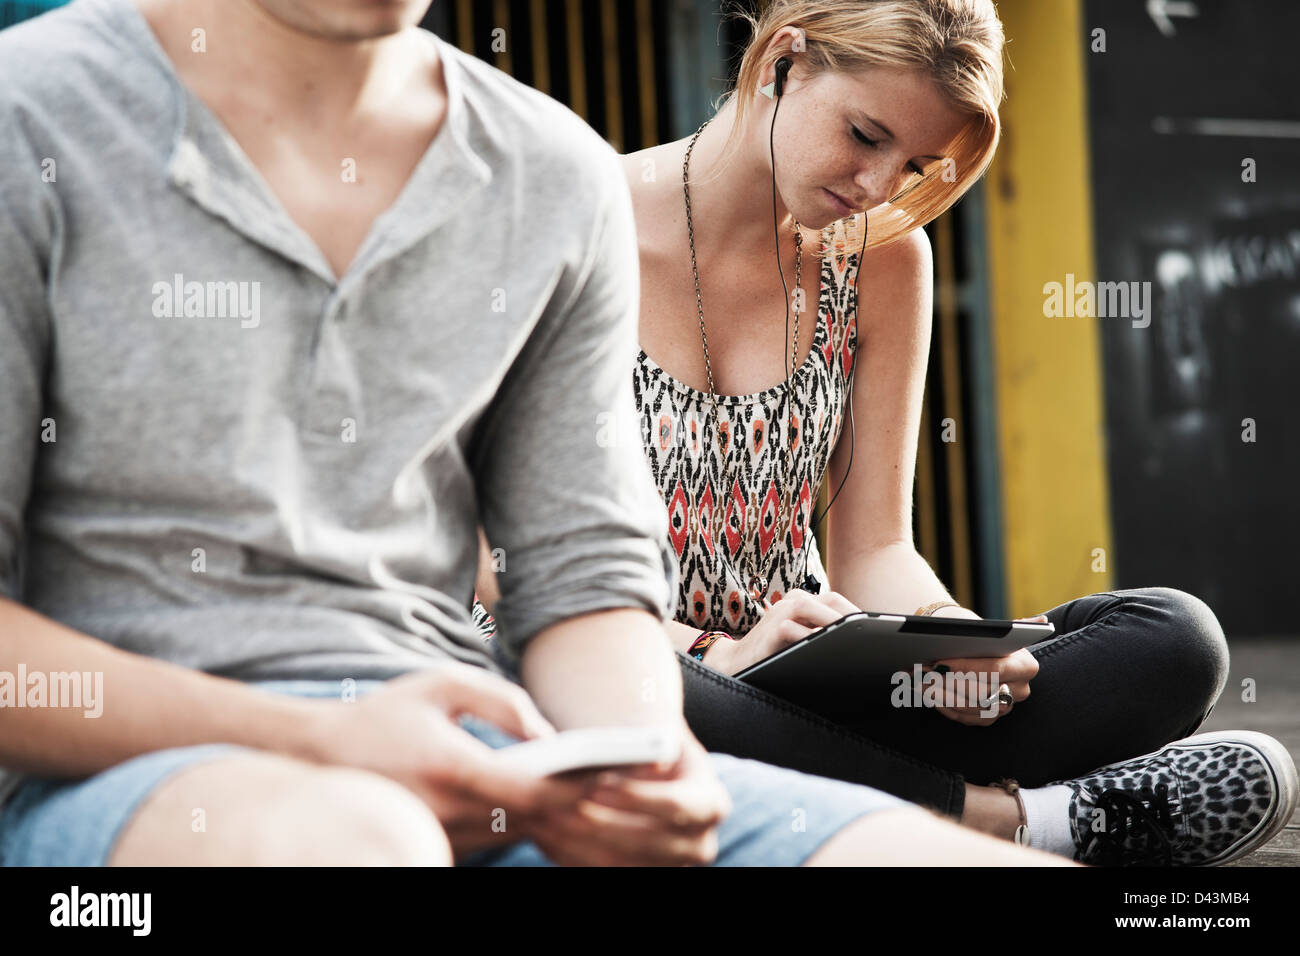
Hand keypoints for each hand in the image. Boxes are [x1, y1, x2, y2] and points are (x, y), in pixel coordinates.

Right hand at [303, 663, 594, 856]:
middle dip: (572, 800)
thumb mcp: (444, 683)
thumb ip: (502, 701)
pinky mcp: (435, 845)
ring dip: (547, 812)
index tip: (608, 768)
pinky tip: (541, 796)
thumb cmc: (388, 712)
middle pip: (532, 819)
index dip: (576, 785)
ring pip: (514, 833)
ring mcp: (439, 835)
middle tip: (612, 776)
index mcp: (450, 767)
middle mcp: (446, 811)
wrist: (321, 754)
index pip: (532, 791)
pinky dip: (517, 821)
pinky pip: (490, 840)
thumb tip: (549, 733)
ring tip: (586, 782)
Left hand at [530, 724, 731, 865]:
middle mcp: (698, 844)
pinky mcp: (640, 874)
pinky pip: (601, 872)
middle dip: (599, 824)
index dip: (637, 798)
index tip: (597, 784)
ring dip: (576, 843)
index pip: (676, 805)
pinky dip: (569, 855)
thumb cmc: (655, 746)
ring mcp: (669, 867)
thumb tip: (647, 754)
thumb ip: (654, 737)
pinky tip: (542, 833)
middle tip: (559, 806)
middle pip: (645, 842)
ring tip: (541, 818)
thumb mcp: (661, 733)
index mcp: (711, 804)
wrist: (653, 771)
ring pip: (619, 864)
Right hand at [705, 588, 860, 676]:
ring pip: (812, 608)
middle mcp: (792, 602)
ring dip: (833, 622)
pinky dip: (809, 637)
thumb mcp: (800, 641)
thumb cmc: (772, 654)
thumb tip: (857, 651)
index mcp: (802, 603)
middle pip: (830, 600)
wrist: (735, 662)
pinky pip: (791, 628)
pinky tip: (824, 650)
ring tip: (853, 638)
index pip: (836, 601)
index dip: (857, 615)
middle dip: (852, 617)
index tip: (875, 633)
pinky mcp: (769, 630)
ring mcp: (780, 613)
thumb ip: (821, 637)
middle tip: (870, 637)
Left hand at [927, 613, 1046, 725]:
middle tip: (925, 673)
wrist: (976, 651)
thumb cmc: (982, 639)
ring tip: (921, 682)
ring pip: (972, 707)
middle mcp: (1020, 690)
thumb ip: (1005, 629)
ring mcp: (1006, 707)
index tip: (941, 662)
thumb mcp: (991, 630)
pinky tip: (928, 694)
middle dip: (950, 682)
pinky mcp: (989, 718)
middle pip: (983, 692)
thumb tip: (1041, 621)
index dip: (967, 667)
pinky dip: (944, 706)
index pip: (996, 669)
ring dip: (943, 695)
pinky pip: (966, 718)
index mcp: (1025, 666)